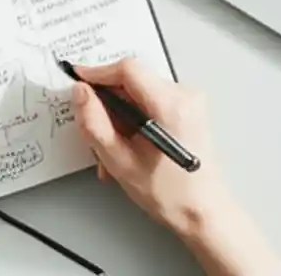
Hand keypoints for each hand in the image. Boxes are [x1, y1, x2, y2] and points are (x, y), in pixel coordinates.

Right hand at [71, 59, 280, 275]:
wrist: (203, 211)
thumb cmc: (172, 194)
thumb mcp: (120, 161)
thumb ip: (95, 123)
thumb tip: (81, 94)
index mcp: (171, 105)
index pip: (127, 69)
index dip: (97, 73)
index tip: (78, 80)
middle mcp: (185, 96)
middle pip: (132, 81)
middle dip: (108, 105)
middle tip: (96, 133)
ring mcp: (189, 101)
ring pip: (139, 93)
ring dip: (120, 117)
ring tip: (114, 151)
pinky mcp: (188, 108)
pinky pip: (151, 101)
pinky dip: (134, 119)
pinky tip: (130, 146)